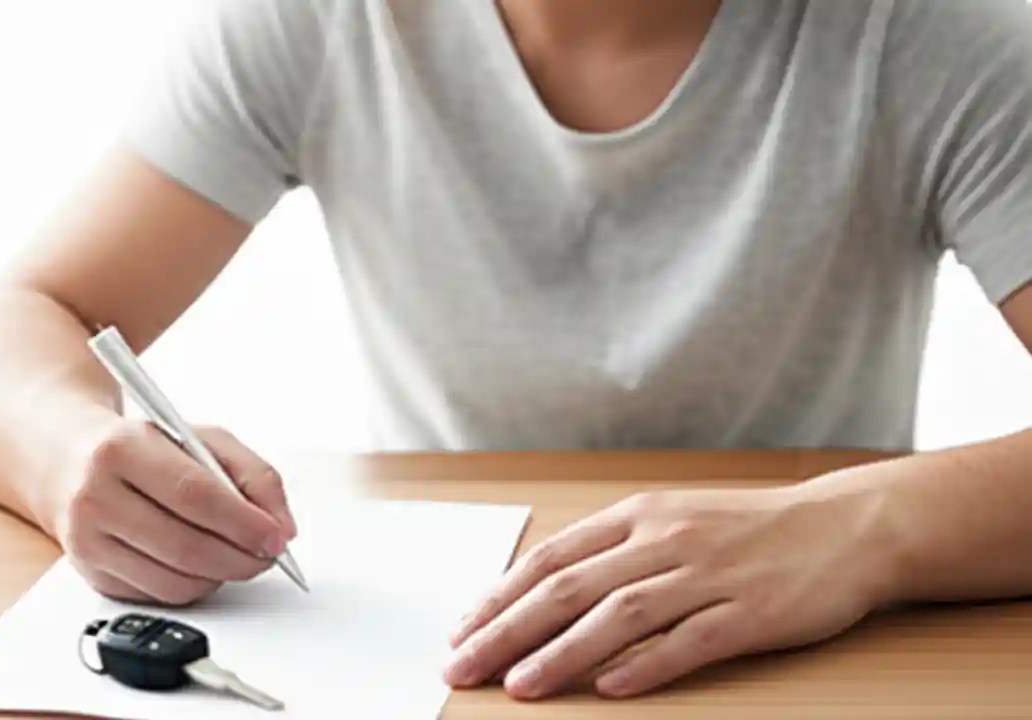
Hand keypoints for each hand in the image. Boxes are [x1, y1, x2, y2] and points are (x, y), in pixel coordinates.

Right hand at [54, 418, 296, 605]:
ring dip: (221, 576)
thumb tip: (281, 525)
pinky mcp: (92, 574)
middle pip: (186, 546)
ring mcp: (88, 540)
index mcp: (123, 449)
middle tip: (267, 555)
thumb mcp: (199, 439)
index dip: (243, 522)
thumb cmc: (142, 448)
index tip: (276, 536)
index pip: (194, 494)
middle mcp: (96, 496)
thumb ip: (252, 474)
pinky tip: (200, 563)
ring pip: (175, 582)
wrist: (69, 460)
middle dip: (241, 558)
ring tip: (237, 556)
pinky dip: (193, 586)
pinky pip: (159, 596)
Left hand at [445, 483, 894, 698]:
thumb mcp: (673, 519)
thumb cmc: (750, 529)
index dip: (501, 596)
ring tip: (520, 686)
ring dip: (563, 653)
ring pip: (619, 616)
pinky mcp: (752, 611)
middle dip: (507, 631)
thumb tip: (545, 589)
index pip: (551, 557)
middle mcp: (665, 539)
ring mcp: (709, 574)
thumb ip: (613, 549)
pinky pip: (692, 641)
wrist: (847, 526)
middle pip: (569, 588)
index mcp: (639, 514)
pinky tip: (612, 689)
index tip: (463, 630)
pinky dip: (648, 665)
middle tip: (464, 666)